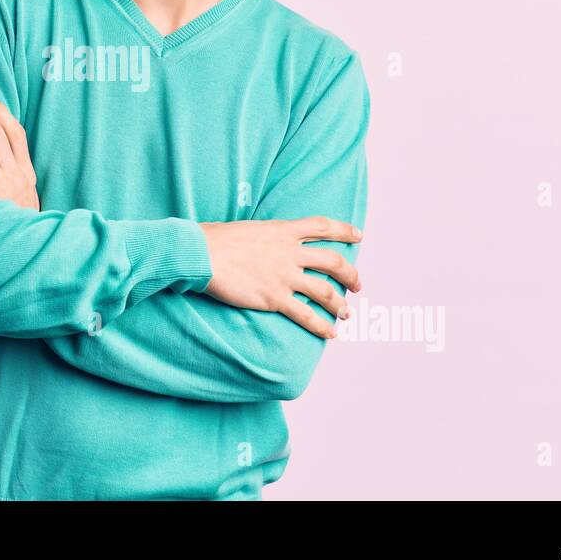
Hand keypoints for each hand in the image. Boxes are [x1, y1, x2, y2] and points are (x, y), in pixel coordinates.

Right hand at [199, 217, 362, 337]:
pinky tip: (330, 333)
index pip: (323, 226)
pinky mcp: (274, 298)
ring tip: (346, 313)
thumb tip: (269, 242)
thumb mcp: (250, 229)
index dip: (344, 230)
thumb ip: (267, 236)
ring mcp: (284, 276)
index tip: (358, 236)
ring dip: (340, 304)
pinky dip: (321, 326)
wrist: (201, 254)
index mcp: (283, 231)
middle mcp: (289, 252)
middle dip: (351, 274)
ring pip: (325, 291)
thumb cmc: (216, 240)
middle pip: (333, 261)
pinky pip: (305, 315)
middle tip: (358, 285)